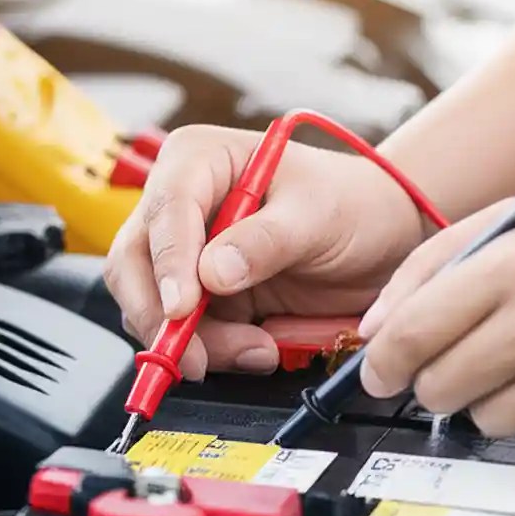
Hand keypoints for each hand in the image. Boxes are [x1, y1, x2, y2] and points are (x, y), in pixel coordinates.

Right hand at [104, 124, 426, 380]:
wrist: (380, 238)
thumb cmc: (352, 205)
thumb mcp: (317, 216)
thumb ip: (265, 241)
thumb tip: (210, 274)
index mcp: (199, 160)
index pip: (166, 209)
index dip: (167, 262)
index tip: (181, 309)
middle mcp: (179, 202)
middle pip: (134, 262)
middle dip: (162, 315)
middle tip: (197, 355)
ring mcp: (184, 252)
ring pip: (150, 304)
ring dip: (193, 341)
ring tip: (256, 349)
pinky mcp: (197, 294)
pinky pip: (179, 331)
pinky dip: (210, 350)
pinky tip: (254, 348)